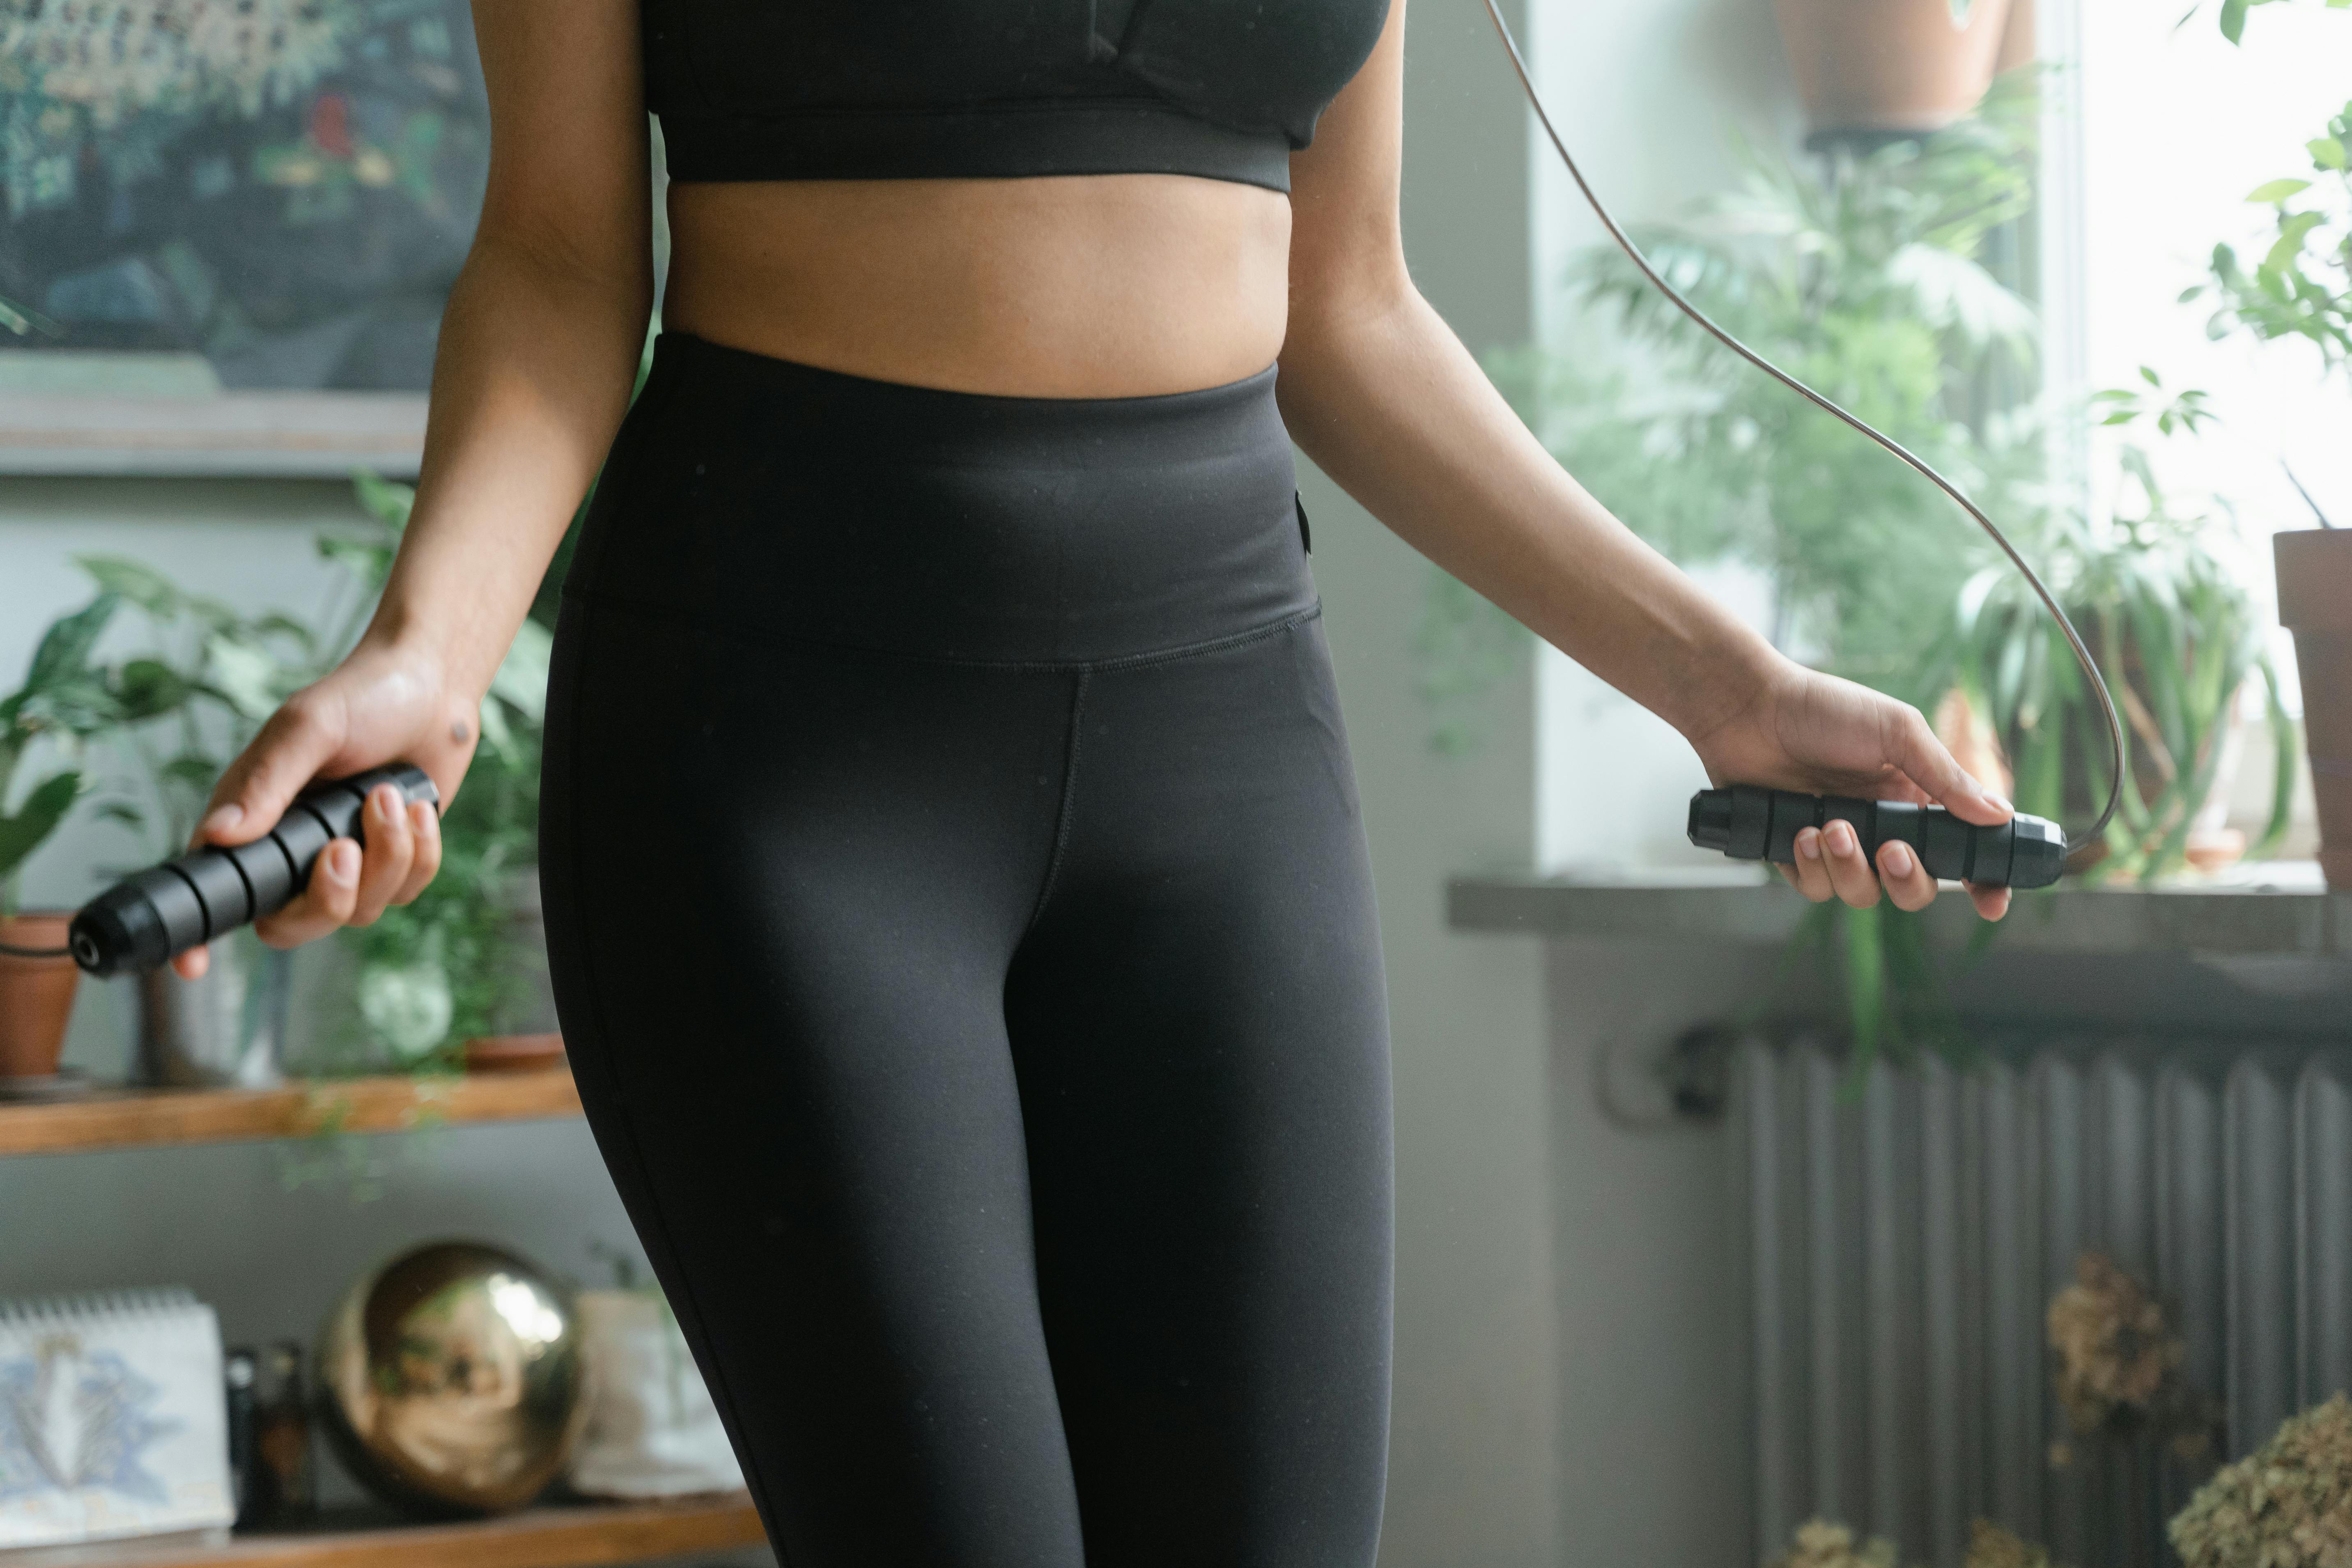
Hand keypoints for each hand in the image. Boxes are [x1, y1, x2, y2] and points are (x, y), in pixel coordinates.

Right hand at [170, 638, 476, 978]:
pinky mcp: (394, 863)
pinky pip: (407, 891)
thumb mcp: (307, 728)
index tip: (193, 965)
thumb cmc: (360, 699)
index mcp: (252, 821)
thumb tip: (219, 835)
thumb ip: (268, 782)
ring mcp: (345, 863)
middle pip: (294, 925)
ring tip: (386, 796)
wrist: (431, 690)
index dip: (200, 934)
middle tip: (344, 847)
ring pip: (360, 911)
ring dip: (385, 857)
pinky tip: (416, 807)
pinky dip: (419, 852)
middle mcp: (293, 852)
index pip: (217, 890)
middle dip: (327, 897)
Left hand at [1689, 657, 2014, 920]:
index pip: (1958, 851)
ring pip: (1863, 894)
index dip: (1981, 881)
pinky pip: (1816, 888)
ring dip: (1850, 868)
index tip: (1993, 902)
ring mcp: (1838, 844)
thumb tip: (1999, 816)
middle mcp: (1881, 827)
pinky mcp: (1795, 853)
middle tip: (1890, 850)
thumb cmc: (1824, 709)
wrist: (1749, 708)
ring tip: (1829, 827)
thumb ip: (1946, 778)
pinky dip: (1811, 868)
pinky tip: (1802, 833)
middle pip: (1914, 887)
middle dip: (1907, 879)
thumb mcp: (1897, 732)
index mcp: (1915, 798)